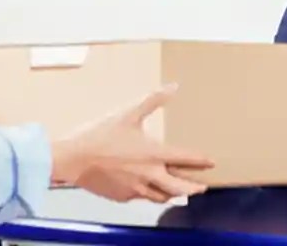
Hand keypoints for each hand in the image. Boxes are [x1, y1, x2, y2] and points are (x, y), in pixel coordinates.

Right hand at [50, 84, 214, 203]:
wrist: (75, 159)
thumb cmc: (100, 137)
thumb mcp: (128, 114)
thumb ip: (153, 101)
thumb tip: (173, 87)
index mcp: (153, 154)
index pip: (186, 159)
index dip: (201, 160)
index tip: (210, 161)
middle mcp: (150, 175)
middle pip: (181, 187)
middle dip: (194, 186)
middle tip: (202, 186)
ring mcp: (137, 189)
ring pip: (163, 196)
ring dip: (174, 193)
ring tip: (179, 191)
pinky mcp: (124, 197)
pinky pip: (143, 198)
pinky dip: (151, 195)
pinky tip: (149, 191)